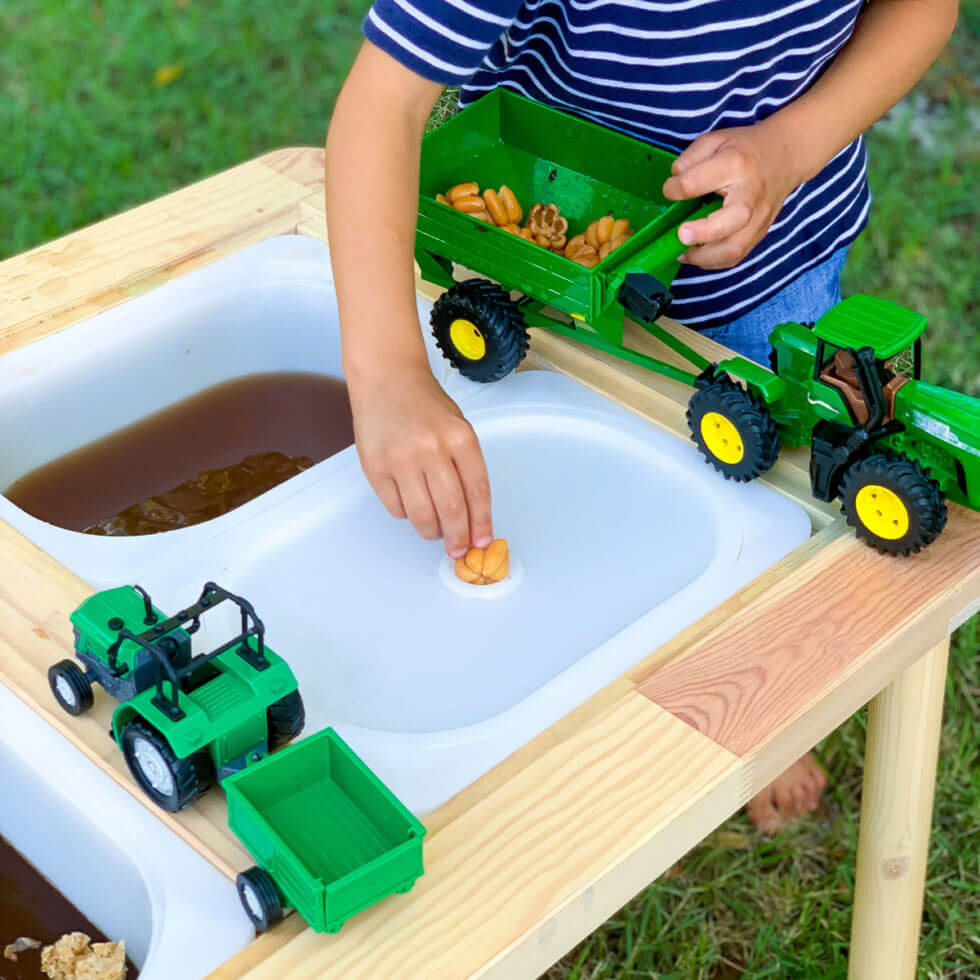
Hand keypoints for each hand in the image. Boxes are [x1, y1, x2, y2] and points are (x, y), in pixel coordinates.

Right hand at [347, 363, 492, 557]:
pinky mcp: (375, 468)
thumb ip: (466, 468)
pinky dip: (406, 513)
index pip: (478, 491)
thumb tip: (472, 516)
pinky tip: (410, 502)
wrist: (386, 378)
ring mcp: (400, 459)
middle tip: (458, 548)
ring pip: (422, 515)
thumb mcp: (458, 428)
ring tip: (434, 530)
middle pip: (452, 509)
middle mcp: (431, 448)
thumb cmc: (425, 405)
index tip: (482, 541)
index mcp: (460, 437)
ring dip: (431, 531)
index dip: (481, 523)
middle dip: (458, 537)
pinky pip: (395, 508)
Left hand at [662, 120, 802, 269]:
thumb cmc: (745, 150)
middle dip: (702, 232)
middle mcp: (750, 194)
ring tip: (683, 252)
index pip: (698, 182)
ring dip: (704, 256)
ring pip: (734, 248)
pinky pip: (736, 257)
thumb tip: (673, 189)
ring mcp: (758, 218)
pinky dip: (713, 262)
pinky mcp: (759, 234)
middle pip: (731, 220)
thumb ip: (689, 161)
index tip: (670, 190)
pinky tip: (698, 254)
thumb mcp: (714, 141)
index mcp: (735, 165)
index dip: (675, 189)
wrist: (786, 156)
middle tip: (681, 235)